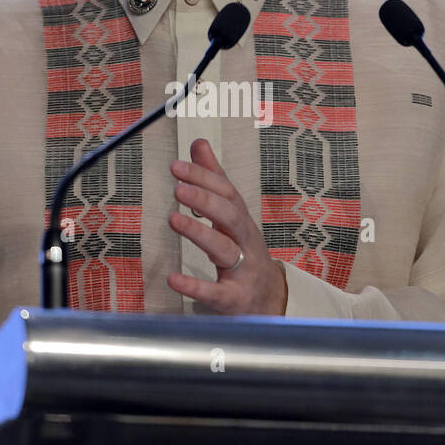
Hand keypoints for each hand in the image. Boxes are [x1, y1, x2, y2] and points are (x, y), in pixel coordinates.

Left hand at [167, 138, 287, 315]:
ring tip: (173, 220)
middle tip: (178, 188)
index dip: (204, 178)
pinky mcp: (234, 298)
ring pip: (225, 250)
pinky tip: (173, 279)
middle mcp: (245, 241)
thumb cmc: (245, 251)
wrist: (270, 300)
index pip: (226, 193)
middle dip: (205, 201)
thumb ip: (214, 179)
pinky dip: (195, 286)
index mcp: (241, 220)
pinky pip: (215, 292)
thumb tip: (199, 143)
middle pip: (230, 217)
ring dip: (199, 234)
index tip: (177, 166)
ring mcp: (242, 270)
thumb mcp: (232, 214)